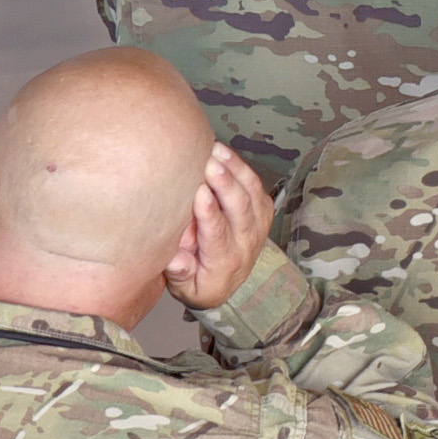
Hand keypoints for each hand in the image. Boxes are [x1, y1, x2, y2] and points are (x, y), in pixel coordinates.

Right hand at [164, 143, 273, 310]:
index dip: (209, 212)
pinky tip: (224, 153)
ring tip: (216, 149)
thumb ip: (179, 274)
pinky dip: (242, 167)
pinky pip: (256, 185)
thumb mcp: (184, 289)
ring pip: (252, 191)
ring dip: (235, 168)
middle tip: (208, 162)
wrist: (230, 286)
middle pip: (240, 207)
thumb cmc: (200, 283)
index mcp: (225, 261)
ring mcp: (258, 223)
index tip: (199, 192)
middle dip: (225, 183)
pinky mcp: (262, 211)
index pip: (218, 233)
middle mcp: (247, 240)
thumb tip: (175, 259)